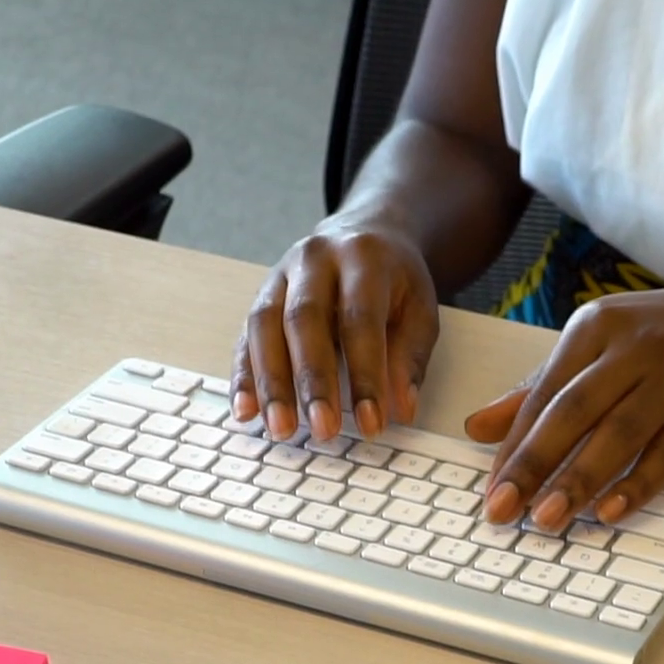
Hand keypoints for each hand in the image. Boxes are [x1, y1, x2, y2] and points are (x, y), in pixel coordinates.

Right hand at [234, 220, 439, 441]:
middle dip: (311, 380)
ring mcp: (280, 274)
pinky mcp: (261, 295)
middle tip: (322, 429)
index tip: (371, 422)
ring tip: (280, 428)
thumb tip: (402, 410)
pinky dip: (243, 376)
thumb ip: (411, 357)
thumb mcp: (420, 308)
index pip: (359, 320)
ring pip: (264, 326)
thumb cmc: (394, 280)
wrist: (366, 234)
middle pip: (303, 320)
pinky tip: (246, 410)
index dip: (364, 374)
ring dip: (270, 383)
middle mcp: (314, 260)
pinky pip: (244, 336)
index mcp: (361, 258)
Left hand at [464, 287, 663, 533]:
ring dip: (581, 479)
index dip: (515, 445)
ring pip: (621, 433)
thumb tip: (476, 428)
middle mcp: (634, 348)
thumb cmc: (653, 338)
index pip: (545, 393)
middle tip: (504, 509)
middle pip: (576, 410)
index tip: (492, 490)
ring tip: (549, 518)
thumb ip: (537, 388)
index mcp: (595, 328)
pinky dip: (639, 484)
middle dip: (535, 464)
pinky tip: (609, 511)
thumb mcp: (593, 346)